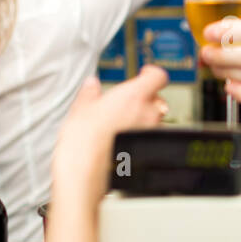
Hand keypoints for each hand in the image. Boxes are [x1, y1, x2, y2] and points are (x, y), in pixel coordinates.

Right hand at [51, 66, 169, 209]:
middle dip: (146, 99)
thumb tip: (91, 85)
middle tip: (129, 100)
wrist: (86, 168)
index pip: (159, 77)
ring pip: (154, 120)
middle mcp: (147, 114)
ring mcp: (149, 133)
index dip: (152, 73)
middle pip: (158, 100)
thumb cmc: (85, 138)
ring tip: (122, 122)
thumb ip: (90, 93)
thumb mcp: (81, 108)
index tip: (144, 73)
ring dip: (143, 118)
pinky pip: (147, 138)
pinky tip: (121, 139)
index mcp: (134, 96)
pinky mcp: (146, 150)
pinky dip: (138, 136)